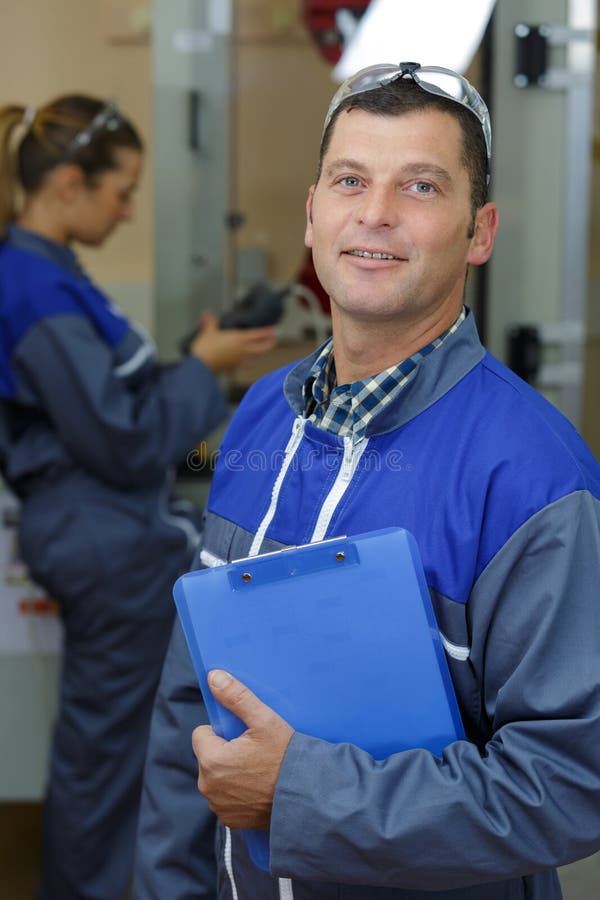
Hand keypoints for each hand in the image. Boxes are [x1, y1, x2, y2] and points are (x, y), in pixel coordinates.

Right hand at [189, 312, 276, 372]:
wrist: (201, 367)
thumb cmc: (206, 349)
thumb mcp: (208, 332)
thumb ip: (210, 322)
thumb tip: (207, 314)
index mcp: (239, 338)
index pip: (259, 334)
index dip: (268, 332)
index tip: (275, 329)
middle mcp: (243, 350)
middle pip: (263, 347)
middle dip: (270, 343)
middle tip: (274, 339)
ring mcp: (240, 360)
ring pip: (257, 356)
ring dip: (263, 352)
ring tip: (264, 349)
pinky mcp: (235, 367)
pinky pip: (248, 363)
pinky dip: (252, 360)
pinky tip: (250, 361)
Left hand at [192, 670, 293, 829]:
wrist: (308, 797)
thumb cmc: (286, 757)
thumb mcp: (264, 720)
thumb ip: (236, 697)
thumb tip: (214, 677)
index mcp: (211, 760)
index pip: (201, 734)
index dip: (222, 732)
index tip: (243, 736)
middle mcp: (208, 787)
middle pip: (208, 756)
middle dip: (225, 752)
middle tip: (254, 753)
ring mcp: (219, 806)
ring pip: (217, 777)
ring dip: (230, 773)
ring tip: (259, 771)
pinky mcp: (231, 821)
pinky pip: (226, 798)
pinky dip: (238, 793)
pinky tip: (259, 789)